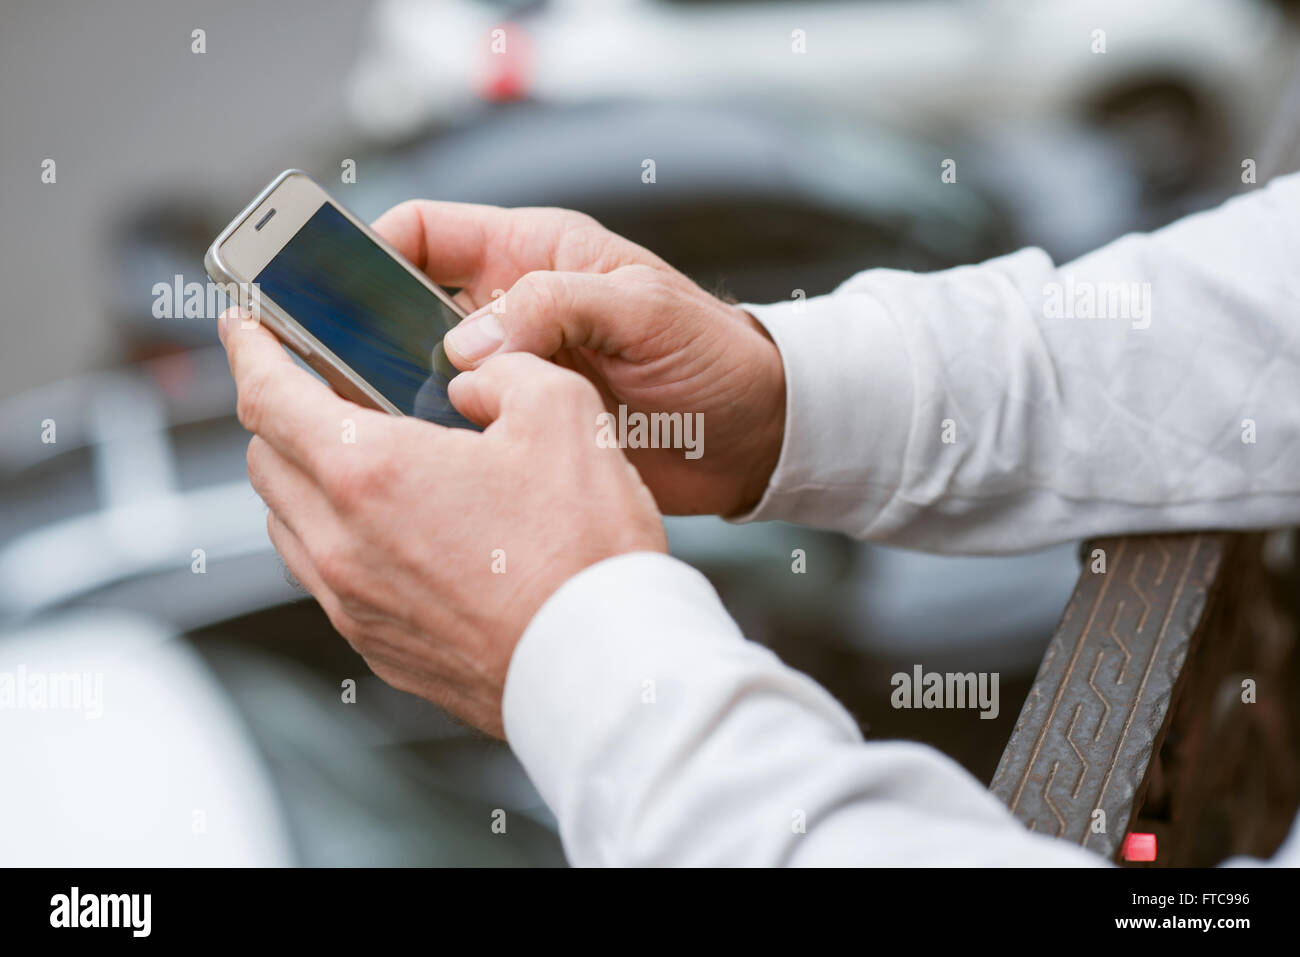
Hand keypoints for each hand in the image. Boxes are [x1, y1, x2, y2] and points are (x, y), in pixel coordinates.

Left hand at [219, 310, 665, 735]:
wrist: (597, 666)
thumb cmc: (583, 554)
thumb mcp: (563, 413)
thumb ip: (506, 372)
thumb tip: (476, 380)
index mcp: (372, 472)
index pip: (268, 395)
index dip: (249, 349)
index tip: (242, 328)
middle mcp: (344, 543)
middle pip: (266, 461)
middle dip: (279, 413)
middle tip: (319, 390)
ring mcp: (355, 604)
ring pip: (288, 524)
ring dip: (305, 482)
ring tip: (363, 465)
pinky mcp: (379, 647)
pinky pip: (326, 581)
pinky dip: (337, 542)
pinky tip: (397, 534)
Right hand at [372, 201, 785, 515]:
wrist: (754, 436)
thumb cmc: (712, 353)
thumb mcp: (643, 309)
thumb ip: (558, 307)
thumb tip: (468, 342)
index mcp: (531, 255)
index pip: (424, 232)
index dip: (370, 248)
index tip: (333, 284)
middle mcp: (508, 311)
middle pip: (404, 306)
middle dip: (361, 329)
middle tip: (323, 362)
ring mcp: (511, 374)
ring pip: (419, 374)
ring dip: (390, 394)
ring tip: (360, 418)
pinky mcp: (520, 430)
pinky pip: (455, 429)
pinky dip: (431, 442)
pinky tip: (413, 460)